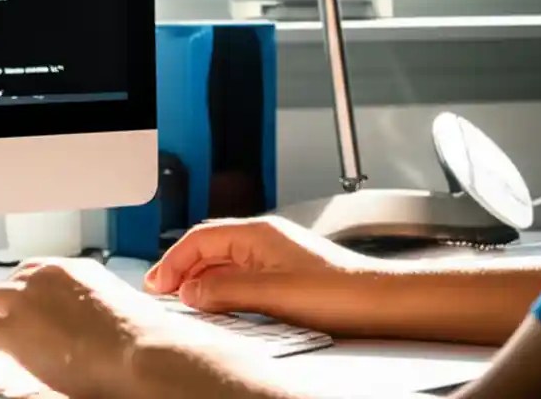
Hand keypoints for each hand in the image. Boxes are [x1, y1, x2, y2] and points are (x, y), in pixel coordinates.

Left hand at [0, 258, 279, 398]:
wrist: (140, 353)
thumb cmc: (142, 339)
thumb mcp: (119, 309)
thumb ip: (95, 308)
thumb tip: (92, 323)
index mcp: (72, 269)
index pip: (35, 272)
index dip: (24, 291)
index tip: (20, 301)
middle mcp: (44, 276)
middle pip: (7, 284)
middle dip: (1, 302)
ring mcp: (24, 301)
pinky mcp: (12, 330)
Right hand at [145, 216, 383, 333]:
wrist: (383, 304)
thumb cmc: (340, 292)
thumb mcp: (272, 293)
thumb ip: (225, 290)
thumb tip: (190, 290)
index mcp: (258, 234)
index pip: (200, 238)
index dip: (173, 260)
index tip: (158, 283)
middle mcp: (265, 241)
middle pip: (209, 248)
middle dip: (182, 268)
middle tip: (162, 291)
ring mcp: (275, 258)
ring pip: (224, 263)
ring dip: (200, 279)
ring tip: (184, 300)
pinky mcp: (286, 277)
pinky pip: (240, 277)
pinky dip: (221, 289)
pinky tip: (219, 306)